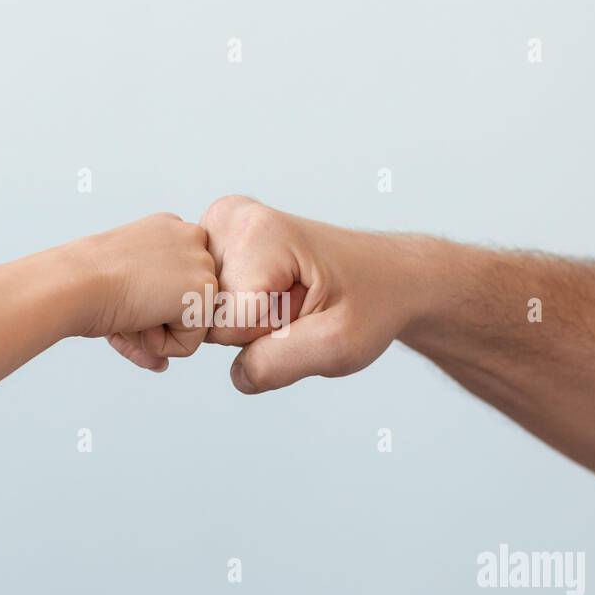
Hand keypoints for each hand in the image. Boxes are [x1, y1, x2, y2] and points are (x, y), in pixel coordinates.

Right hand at [62, 212, 215, 371]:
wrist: (74, 283)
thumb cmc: (83, 287)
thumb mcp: (123, 290)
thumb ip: (147, 319)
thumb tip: (162, 364)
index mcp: (169, 229)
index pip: (178, 285)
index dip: (150, 302)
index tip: (124, 290)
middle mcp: (190, 236)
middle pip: (187, 304)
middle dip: (155, 319)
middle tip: (124, 301)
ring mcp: (201, 260)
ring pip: (190, 323)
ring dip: (156, 332)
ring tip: (131, 309)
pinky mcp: (204, 287)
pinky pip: (190, 342)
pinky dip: (162, 345)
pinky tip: (141, 318)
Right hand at [200, 195, 431, 392]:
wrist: (389, 277)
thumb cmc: (370, 303)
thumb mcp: (339, 344)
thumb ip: (280, 363)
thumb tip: (237, 374)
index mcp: (257, 233)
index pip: (225, 326)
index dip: (266, 335)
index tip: (304, 310)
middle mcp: (229, 220)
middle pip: (208, 316)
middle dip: (253, 327)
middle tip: (298, 305)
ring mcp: (220, 228)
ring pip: (205, 312)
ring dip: (248, 320)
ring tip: (290, 298)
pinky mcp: (217, 243)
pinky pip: (208, 303)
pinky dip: (240, 310)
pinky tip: (274, 293)